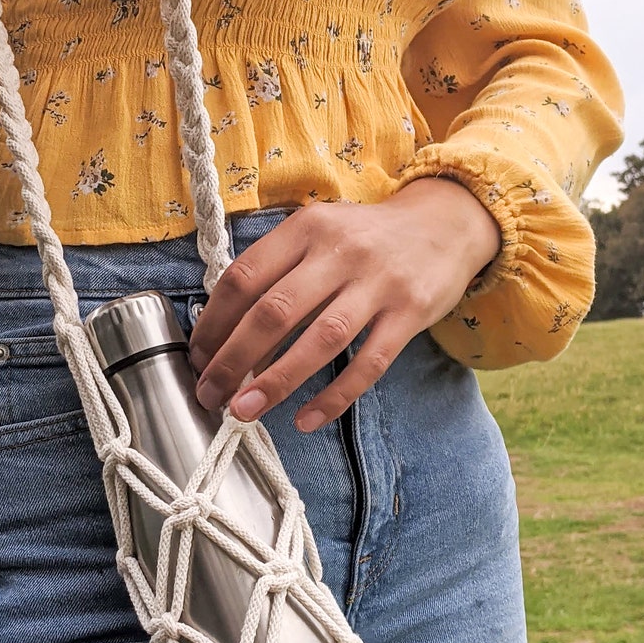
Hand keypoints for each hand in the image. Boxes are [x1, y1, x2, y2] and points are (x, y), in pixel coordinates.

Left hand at [187, 179, 502, 431]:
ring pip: (319, 339)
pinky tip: (305, 419)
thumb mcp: (319, 232)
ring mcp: (378, 283)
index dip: (213, 321)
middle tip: (209, 393)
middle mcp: (340, 251)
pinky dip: (334, 396)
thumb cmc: (365, 237)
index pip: (244, 277)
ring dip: (276, 381)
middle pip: (274, 311)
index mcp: (306, 227)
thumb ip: (278, 270)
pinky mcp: (410, 313)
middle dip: (232, 359)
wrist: (446, 223)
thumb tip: (227, 335)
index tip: (197, 357)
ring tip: (243, 412)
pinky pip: (368, 363)